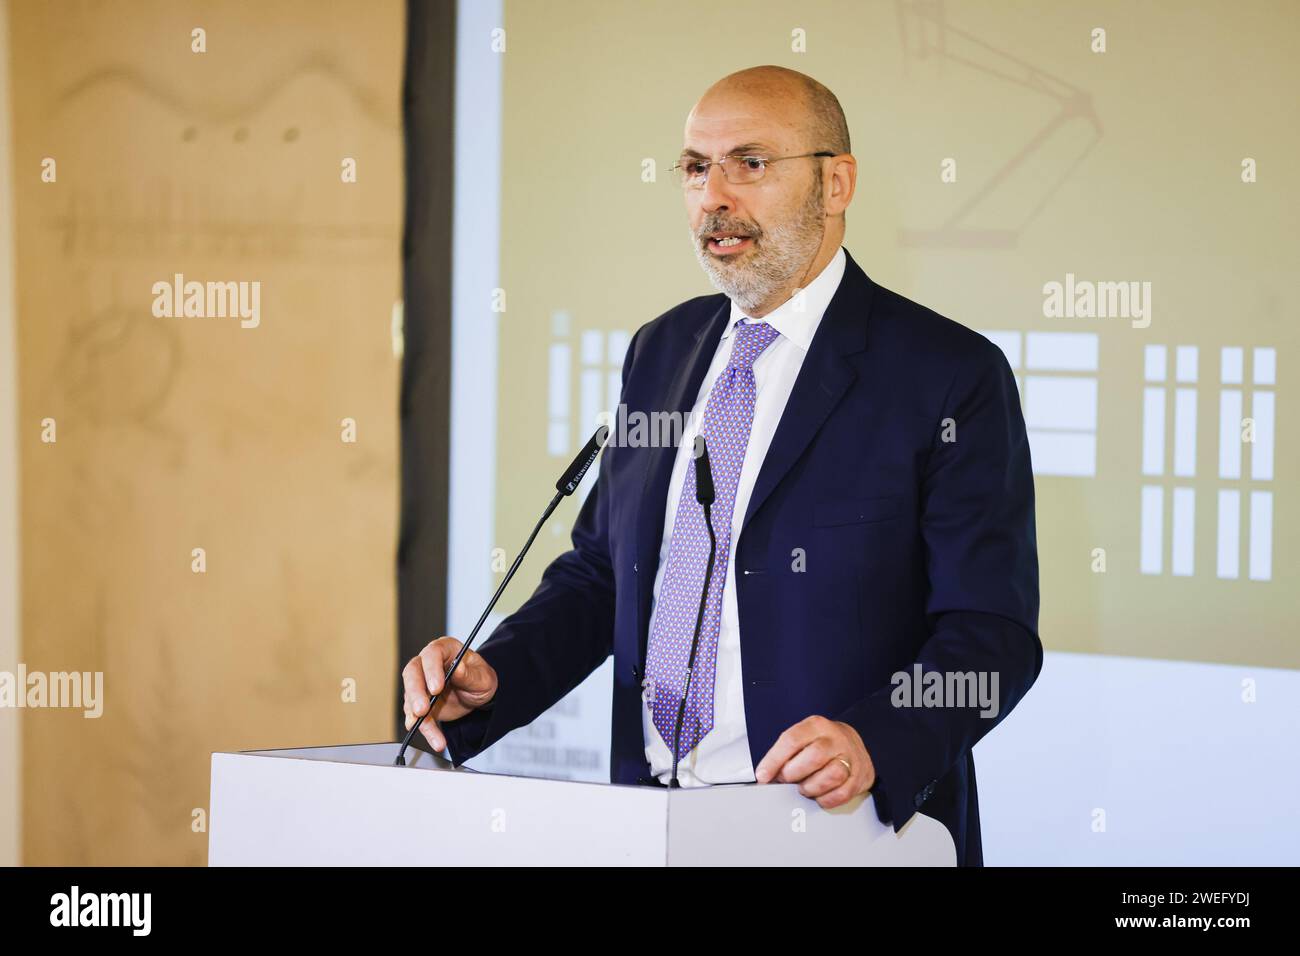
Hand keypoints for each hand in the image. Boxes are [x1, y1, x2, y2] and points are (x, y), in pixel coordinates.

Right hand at [401, 636, 498, 752]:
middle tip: (422, 710)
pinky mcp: (419, 703)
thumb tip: (457, 669)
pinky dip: (424, 728)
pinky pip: (416, 716)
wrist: (477, 696)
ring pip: (410, 697)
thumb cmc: (479, 678)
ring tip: (432, 731)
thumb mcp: (482, 677)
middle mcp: (428, 664)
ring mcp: (420, 683)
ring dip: (417, 716)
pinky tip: (433, 737)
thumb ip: (469, 674)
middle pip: (412, 673)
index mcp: (445, 649)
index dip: (431, 670)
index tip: (436, 688)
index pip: (432, 654)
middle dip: (416, 693)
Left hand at [754, 715, 875, 808]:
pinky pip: (841, 793)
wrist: (853, 744)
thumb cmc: (822, 743)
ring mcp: (850, 757)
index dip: (774, 760)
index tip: (763, 775)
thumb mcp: (804, 737)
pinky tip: (819, 795)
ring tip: (804, 788)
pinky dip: (826, 799)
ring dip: (811, 787)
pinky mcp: (859, 777)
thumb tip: (765, 775)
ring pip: (831, 776)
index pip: (792, 740)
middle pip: (813, 757)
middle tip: (786, 780)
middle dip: (793, 774)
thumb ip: (786, 753)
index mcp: (816, 726)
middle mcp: (835, 739)